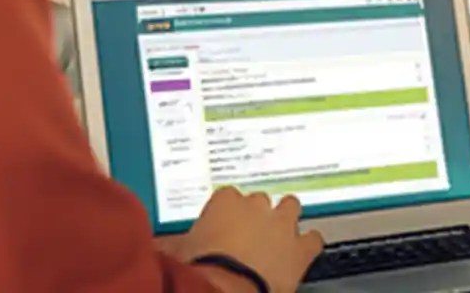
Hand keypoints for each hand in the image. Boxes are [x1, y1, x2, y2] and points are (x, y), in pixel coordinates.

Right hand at [179, 188, 322, 292]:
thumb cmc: (199, 272)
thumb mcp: (174, 253)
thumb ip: (171, 244)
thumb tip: (155, 248)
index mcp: (225, 202)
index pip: (228, 196)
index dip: (225, 213)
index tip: (221, 226)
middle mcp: (257, 207)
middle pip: (260, 200)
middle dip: (256, 215)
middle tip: (248, 234)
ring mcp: (283, 225)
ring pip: (291, 207)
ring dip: (285, 220)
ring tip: (278, 236)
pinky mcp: (301, 249)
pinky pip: (313, 239)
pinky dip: (308, 245)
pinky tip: (302, 253)